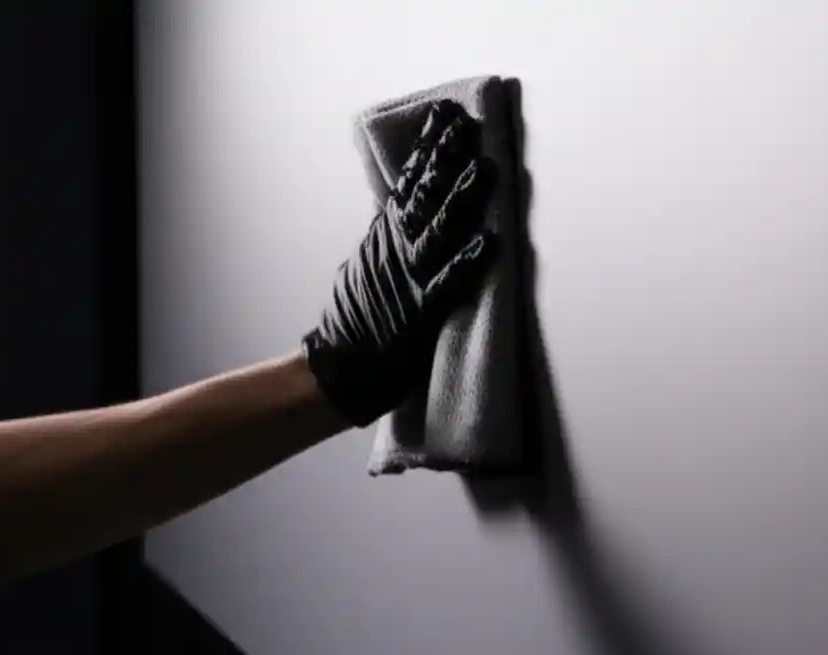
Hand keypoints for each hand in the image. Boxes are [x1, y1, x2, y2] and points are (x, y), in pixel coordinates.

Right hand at [302, 99, 498, 426]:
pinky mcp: (419, 313)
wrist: (337, 368)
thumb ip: (388, 235)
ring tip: (486, 170)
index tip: (447, 114)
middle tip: (468, 125)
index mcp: (383, 236)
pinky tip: (490, 245)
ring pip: (438, 231)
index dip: (428, 147)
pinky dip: (467, 264)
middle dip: (447, 159)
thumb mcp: (366, 262)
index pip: (408, 182)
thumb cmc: (355, 319)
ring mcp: (408, 279)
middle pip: (424, 196)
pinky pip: (448, 285)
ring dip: (463, 200)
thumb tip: (404, 205)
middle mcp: (395, 249)